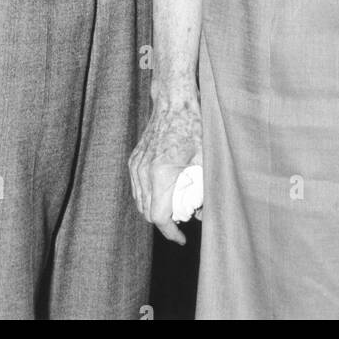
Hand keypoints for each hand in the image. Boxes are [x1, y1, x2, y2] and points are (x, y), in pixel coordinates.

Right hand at [128, 92, 201, 246]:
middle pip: (148, 213)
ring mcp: (135, 165)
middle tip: (186, 218)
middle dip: (166, 221)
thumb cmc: (192, 125)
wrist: (173, 100)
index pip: (159, 217)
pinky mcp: (134, 160)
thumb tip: (204, 212)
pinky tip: (165, 192)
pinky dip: (150, 197)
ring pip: (141, 202)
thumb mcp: (205, 157)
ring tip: (178, 206)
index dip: (171, 232)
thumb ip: (204, 188)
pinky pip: (138, 189)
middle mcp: (142, 172)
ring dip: (157, 210)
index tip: (183, 238)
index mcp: (160, 174)